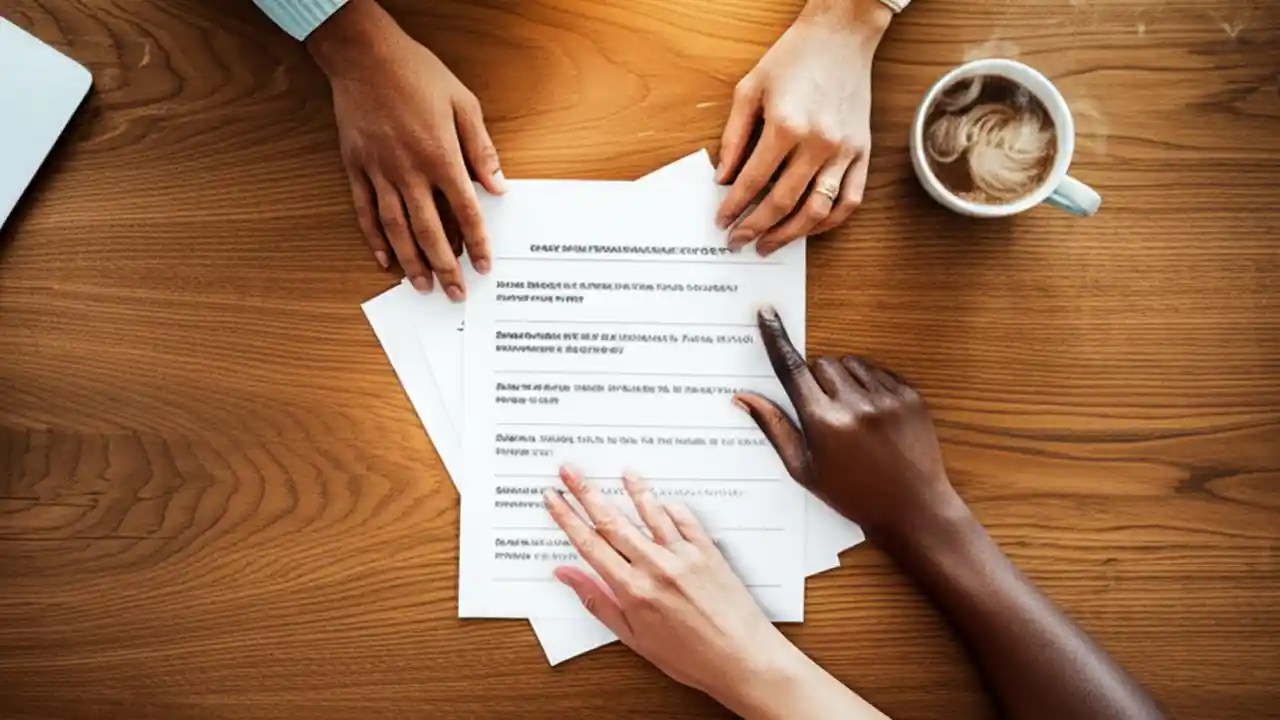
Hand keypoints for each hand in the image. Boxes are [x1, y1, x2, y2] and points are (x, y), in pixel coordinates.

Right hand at [307, 0, 504, 298]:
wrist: (364, 54)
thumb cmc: (417, 74)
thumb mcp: (463, 103)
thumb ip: (480, 149)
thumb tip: (498, 185)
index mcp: (440, 156)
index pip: (465, 212)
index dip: (477, 243)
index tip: (485, 267)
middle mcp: (409, 171)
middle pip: (431, 231)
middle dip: (446, 267)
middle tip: (455, 294)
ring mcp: (379, 171)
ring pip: (396, 229)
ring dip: (411, 262)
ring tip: (422, 286)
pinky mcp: (355, 166)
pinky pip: (365, 211)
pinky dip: (375, 238)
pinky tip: (385, 259)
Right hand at [543, 468, 882, 718]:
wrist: (742, 659)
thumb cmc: (689, 657)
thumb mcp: (633, 638)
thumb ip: (598, 602)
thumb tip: (566, 574)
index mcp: (632, 590)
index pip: (589, 544)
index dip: (566, 518)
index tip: (553, 499)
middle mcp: (656, 566)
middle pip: (612, 520)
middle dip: (586, 492)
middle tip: (568, 470)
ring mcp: (683, 555)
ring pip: (650, 512)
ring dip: (632, 489)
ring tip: (621, 471)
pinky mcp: (707, 551)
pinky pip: (685, 519)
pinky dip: (670, 506)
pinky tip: (663, 500)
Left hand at [716, 0, 891, 254]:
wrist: (840, 36)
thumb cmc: (793, 58)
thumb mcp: (749, 90)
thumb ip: (733, 137)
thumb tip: (722, 177)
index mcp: (786, 126)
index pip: (752, 182)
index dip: (733, 207)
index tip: (722, 221)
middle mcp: (818, 143)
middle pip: (782, 203)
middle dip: (755, 228)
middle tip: (739, 241)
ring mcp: (844, 151)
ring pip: (816, 211)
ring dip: (790, 235)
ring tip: (770, 244)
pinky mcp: (862, 153)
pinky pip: (849, 201)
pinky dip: (829, 222)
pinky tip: (809, 228)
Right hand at [734, 307, 962, 540]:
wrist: (912, 509)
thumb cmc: (852, 494)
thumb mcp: (804, 469)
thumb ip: (774, 428)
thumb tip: (743, 398)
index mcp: (824, 423)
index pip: (792, 369)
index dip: (776, 339)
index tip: (767, 314)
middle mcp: (855, 405)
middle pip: (822, 363)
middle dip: (817, 379)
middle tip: (825, 413)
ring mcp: (886, 399)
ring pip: (850, 363)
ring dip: (844, 379)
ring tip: (852, 416)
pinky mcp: (910, 397)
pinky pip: (879, 371)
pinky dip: (870, 384)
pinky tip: (874, 417)